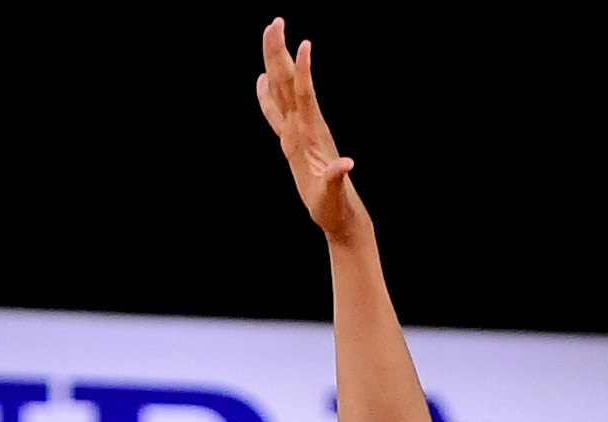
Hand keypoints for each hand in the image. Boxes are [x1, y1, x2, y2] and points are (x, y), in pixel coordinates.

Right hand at [258, 18, 359, 236]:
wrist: (339, 213)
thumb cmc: (334, 207)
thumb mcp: (333, 195)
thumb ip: (336, 178)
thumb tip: (345, 164)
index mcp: (311, 136)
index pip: (306, 96)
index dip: (303, 71)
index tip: (304, 44)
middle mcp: (304, 127)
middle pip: (288, 84)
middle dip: (281, 53)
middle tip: (276, 21)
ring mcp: (298, 132)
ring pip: (282, 91)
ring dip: (275, 62)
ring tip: (270, 33)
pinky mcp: (292, 141)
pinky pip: (276, 113)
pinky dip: (266, 96)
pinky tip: (261, 79)